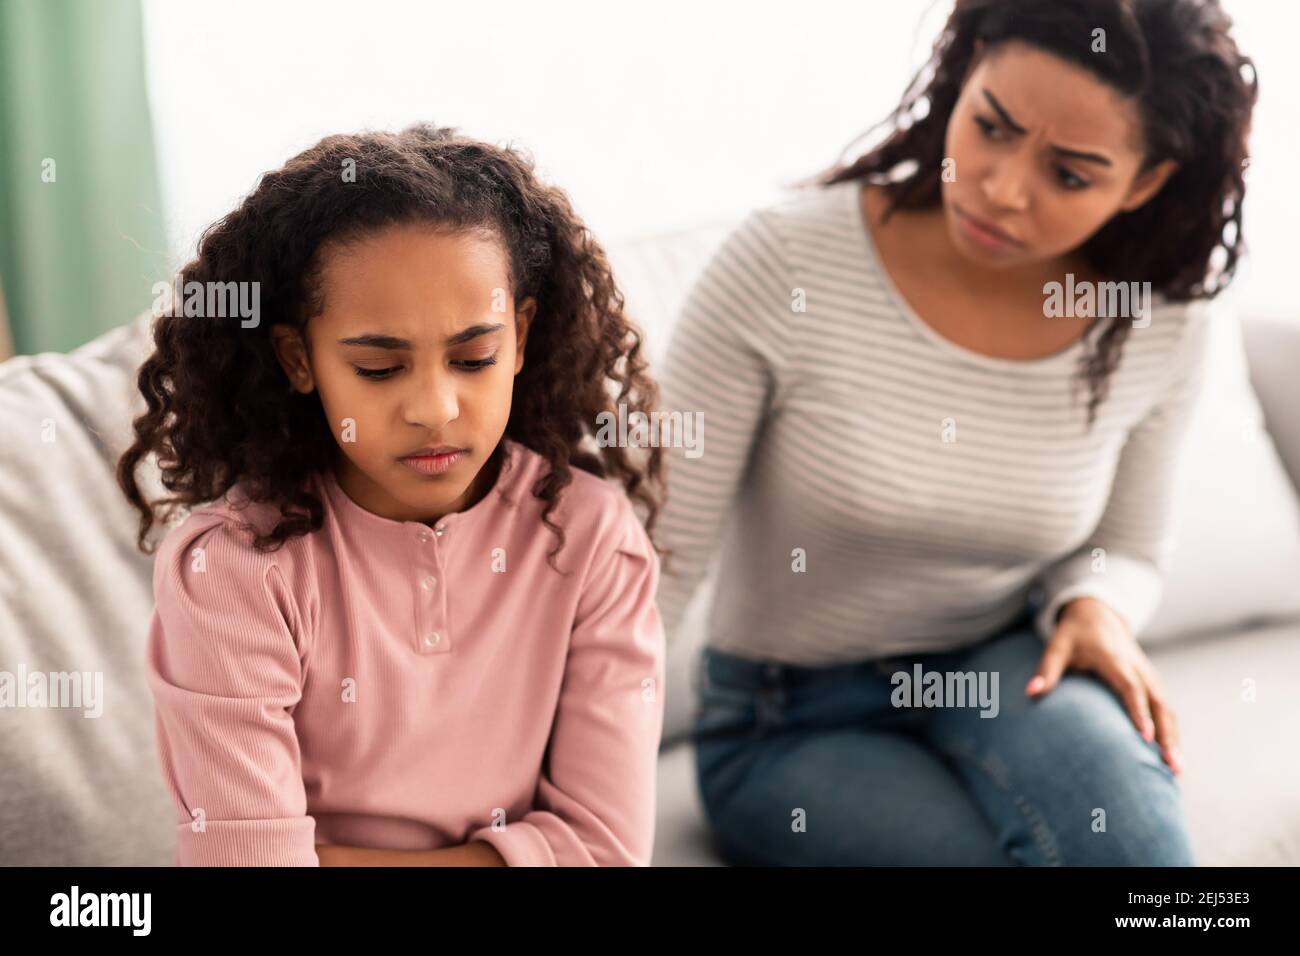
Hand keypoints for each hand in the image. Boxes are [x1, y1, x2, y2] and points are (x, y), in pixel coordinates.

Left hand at [1026, 597, 1182, 775]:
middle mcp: (1139, 669)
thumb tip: (1030, 693)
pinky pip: (1165, 709)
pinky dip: (1171, 732)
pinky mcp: (1152, 683)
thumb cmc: (1075, 634)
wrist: (1098, 615)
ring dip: (1174, 739)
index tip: (1145, 737)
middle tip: (1172, 766)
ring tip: (1177, 771)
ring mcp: (1149, 676)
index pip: (1131, 688)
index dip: (1139, 711)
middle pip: (1158, 704)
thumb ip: (1046, 669)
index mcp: (1116, 659)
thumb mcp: (1057, 646)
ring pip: (1167, 709)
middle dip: (1167, 735)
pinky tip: (1171, 757)